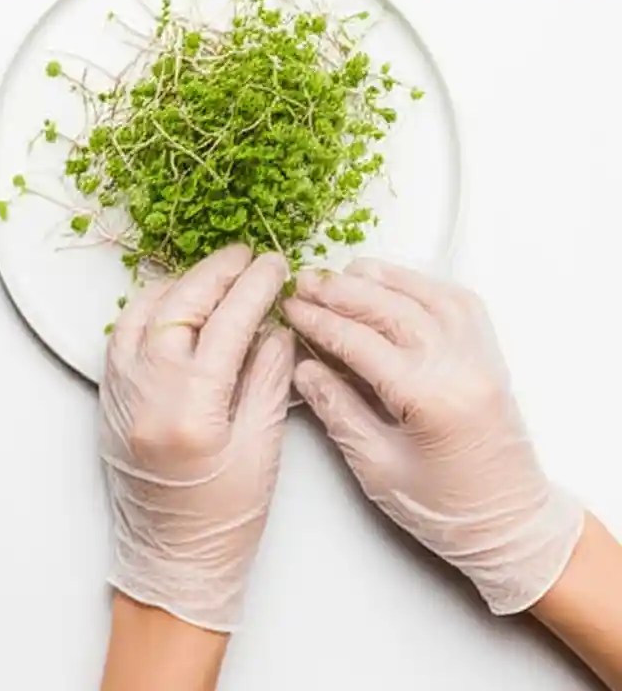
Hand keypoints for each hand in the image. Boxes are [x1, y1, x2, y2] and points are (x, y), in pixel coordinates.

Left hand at [100, 245, 292, 632]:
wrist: (170, 562)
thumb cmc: (223, 520)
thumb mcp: (262, 450)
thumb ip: (268, 380)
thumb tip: (275, 327)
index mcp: (189, 410)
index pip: (225, 325)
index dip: (254, 287)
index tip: (275, 265)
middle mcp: (145, 395)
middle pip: (177, 308)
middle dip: (215, 274)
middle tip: (247, 256)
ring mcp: (120, 395)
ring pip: (139, 316)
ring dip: (178, 286)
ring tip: (214, 273)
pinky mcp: (109, 401)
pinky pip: (120, 338)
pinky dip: (147, 311)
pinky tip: (173, 304)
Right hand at [283, 259, 582, 613]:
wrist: (508, 524)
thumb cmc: (443, 508)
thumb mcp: (375, 466)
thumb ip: (337, 409)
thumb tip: (304, 368)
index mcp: (429, 397)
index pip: (360, 341)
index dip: (318, 321)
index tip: (288, 308)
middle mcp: (461, 366)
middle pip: (391, 308)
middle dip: (341, 291)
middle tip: (303, 283)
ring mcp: (481, 356)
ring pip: (425, 296)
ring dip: (380, 280)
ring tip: (340, 274)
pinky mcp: (490, 356)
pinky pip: (457, 303)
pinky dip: (420, 285)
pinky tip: (393, 283)